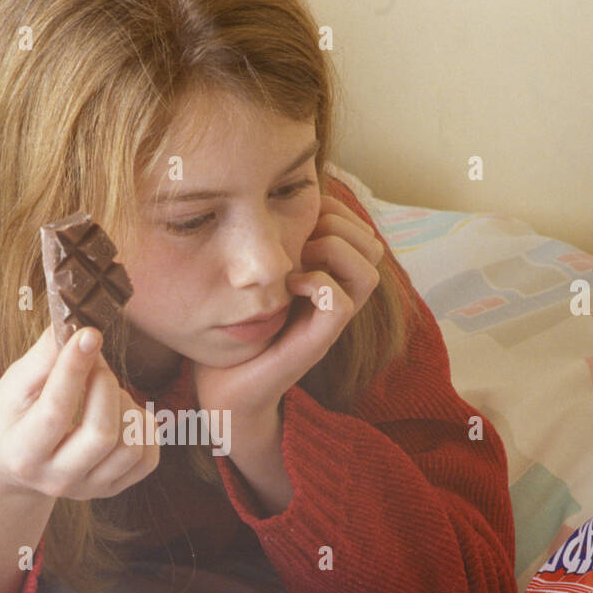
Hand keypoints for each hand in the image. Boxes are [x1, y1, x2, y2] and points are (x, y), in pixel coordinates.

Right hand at [0, 325, 159, 499]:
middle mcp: (57, 479)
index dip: (74, 369)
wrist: (9, 467)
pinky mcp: (111, 488)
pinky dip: (144, 427)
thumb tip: (74, 322)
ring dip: (126, 404)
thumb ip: (42, 359)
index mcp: (23, 453)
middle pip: (102, 434)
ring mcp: (88, 488)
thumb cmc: (7, 421)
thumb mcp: (11, 388)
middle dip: (104, 385)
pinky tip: (122, 411)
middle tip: (95, 362)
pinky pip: (147, 458)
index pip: (56, 412)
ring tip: (105, 390)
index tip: (87, 334)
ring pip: (130, 446)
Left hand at [192, 192, 384, 421]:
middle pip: (372, 245)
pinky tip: (290, 285)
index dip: (336, 210)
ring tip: (300, 256)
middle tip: (300, 234)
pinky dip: (320, 284)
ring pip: (369, 270)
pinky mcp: (316, 343)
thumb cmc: (231, 331)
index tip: (298, 213)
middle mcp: (334, 299)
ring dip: (334, 250)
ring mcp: (328, 322)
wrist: (220, 387)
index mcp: (325, 279)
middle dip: (338, 224)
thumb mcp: (253, 278)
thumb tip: (267, 204)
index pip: (359, 232)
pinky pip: (343, 303)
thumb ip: (269, 246)